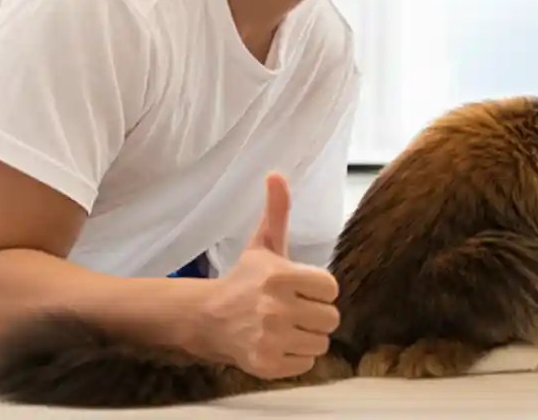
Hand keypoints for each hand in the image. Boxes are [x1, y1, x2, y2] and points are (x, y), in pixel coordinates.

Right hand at [195, 172, 340, 378]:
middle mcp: (276, 309)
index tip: (301, 288)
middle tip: (294, 310)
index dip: (319, 289)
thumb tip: (277, 174)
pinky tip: (278, 344)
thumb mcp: (263, 245)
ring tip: (286, 327)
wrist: (207, 318)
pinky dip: (296, 357)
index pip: (331, 288)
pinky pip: (306, 363)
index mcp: (281, 277)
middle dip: (316, 314)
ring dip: (307, 336)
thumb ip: (277, 212)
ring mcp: (271, 338)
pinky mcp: (266, 363)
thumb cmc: (244, 280)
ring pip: (321, 342)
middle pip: (331, 318)